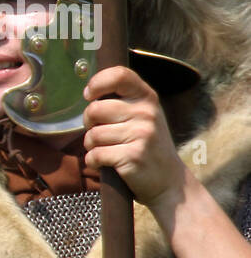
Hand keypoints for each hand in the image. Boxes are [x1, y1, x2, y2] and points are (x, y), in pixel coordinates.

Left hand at [82, 66, 186, 207]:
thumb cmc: (147, 146)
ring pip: (92, 135)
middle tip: (101, 133)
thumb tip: (88, 93)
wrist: (170, 182)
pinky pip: (95, 155)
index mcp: (147, 98)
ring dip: (92, 146)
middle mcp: (146, 113)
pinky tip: (107, 164)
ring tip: (108, 150)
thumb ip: (122, 102)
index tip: (89, 95)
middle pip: (94, 109)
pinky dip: (93, 162)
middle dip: (89, 124)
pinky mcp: (133, 157)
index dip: (97, 83)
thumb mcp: (143, 116)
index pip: (119, 75)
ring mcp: (142, 135)